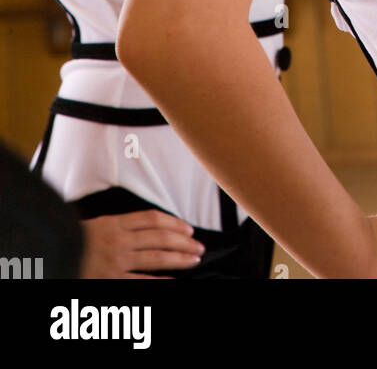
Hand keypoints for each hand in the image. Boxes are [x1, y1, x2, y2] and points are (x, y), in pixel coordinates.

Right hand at [79, 210, 205, 278]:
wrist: (51, 253)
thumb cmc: (72, 240)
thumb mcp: (96, 226)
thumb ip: (119, 225)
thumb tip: (145, 227)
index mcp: (115, 223)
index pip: (152, 219)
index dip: (173, 223)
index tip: (188, 229)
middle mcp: (120, 240)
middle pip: (160, 237)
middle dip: (183, 242)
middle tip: (199, 246)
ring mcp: (117, 261)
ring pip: (156, 257)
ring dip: (179, 258)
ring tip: (194, 260)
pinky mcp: (112, 279)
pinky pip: (141, 281)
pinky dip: (159, 281)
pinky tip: (173, 281)